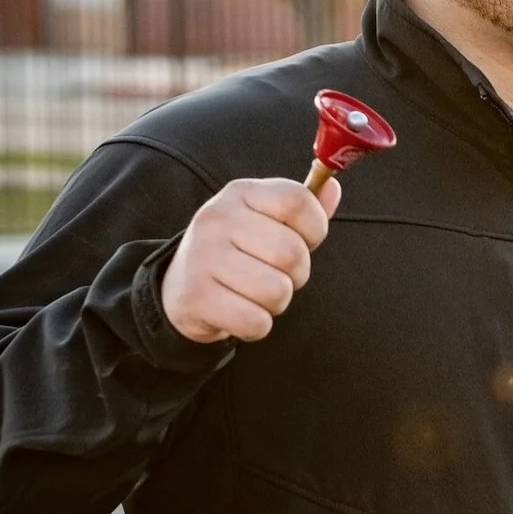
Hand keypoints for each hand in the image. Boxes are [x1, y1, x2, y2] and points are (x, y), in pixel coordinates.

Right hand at [161, 177, 340, 344]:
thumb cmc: (237, 251)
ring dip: (276, 303)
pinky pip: (255, 322)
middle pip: (292, 253)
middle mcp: (217, 218)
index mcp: (240, 193)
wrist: (180, 285)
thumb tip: (332, 188)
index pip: (297, 201)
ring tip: (255, 294)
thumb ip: (303, 207)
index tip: (303, 242)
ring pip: (277, 291)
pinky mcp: (195, 297)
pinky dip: (256, 326)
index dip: (314, 229)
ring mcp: (203, 257)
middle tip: (274, 275)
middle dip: (296, 275)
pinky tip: (240, 312)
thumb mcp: (266, 219)